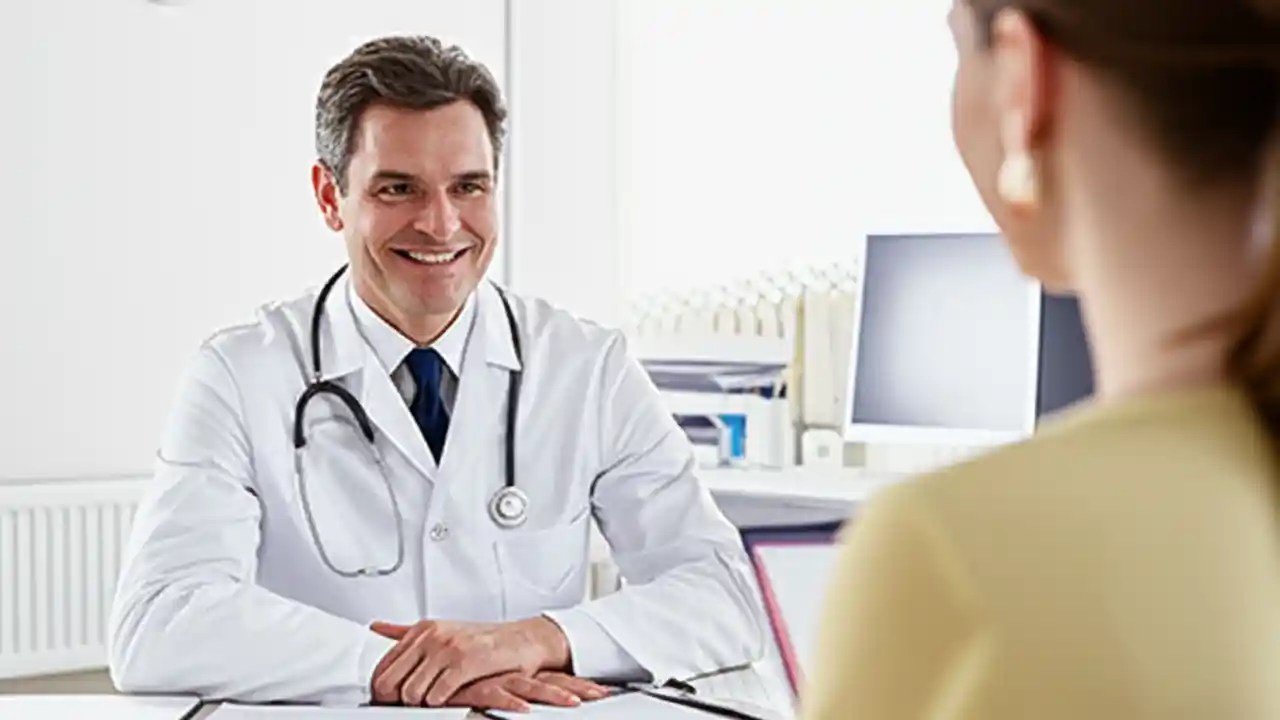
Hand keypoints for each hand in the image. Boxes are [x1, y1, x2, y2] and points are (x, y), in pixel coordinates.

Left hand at [369, 617, 571, 706]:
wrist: (524, 640)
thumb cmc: (484, 640)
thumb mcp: (441, 630)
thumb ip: (406, 632)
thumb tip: (376, 627)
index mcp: (422, 629)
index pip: (382, 666)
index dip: (383, 689)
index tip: (392, 699)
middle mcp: (431, 635)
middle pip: (390, 682)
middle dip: (396, 700)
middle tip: (411, 705)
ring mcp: (447, 648)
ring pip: (411, 692)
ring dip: (420, 704)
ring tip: (434, 701)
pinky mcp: (465, 662)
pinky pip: (436, 695)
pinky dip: (440, 703)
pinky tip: (449, 698)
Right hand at [446, 671, 611, 711]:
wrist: (433, 673)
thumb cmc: (461, 679)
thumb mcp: (490, 686)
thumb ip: (507, 691)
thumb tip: (527, 700)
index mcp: (517, 673)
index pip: (553, 678)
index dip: (577, 683)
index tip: (601, 690)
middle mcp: (510, 675)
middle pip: (550, 681)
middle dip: (577, 688)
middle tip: (602, 693)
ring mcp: (495, 681)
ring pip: (530, 688)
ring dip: (554, 695)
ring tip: (576, 702)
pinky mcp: (476, 689)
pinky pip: (496, 697)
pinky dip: (512, 703)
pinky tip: (526, 710)